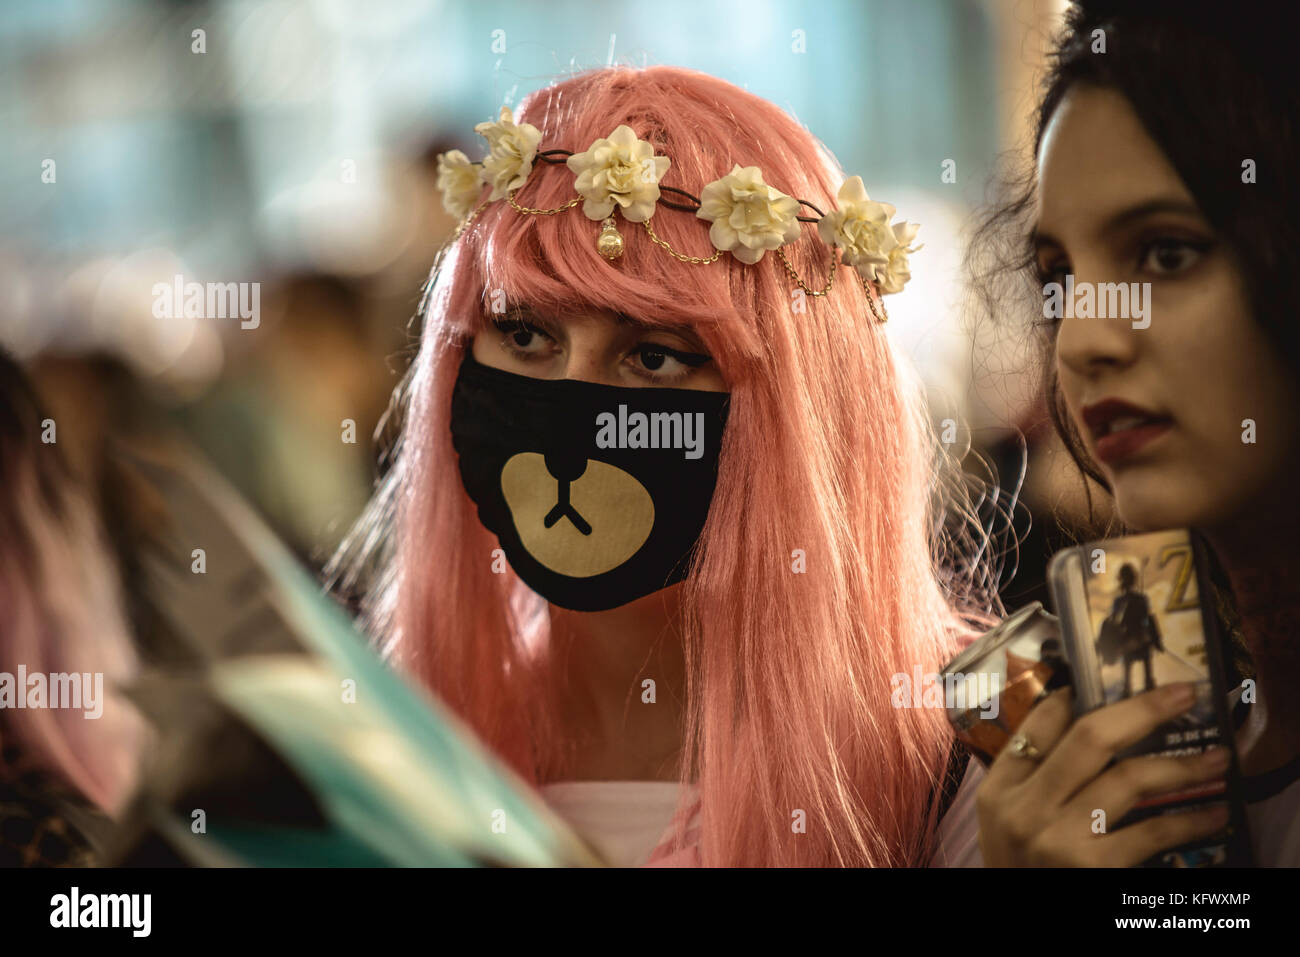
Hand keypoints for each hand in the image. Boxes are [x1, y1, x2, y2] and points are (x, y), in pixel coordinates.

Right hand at [975, 682, 1230, 865]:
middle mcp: (1026, 808)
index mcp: (1000, 790)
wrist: (1019, 926)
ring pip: (1130, 779)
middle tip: (1183, 693)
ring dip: (1183, 767)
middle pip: (1090, 738)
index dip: (1075, 697)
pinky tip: (1213, 813)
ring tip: (1217, 759)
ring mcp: (1059, 838)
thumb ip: (1031, 778)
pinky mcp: (1093, 868)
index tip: (1111, 683)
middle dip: (1143, 710)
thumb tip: (1075, 717)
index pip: (1038, 726)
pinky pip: (1152, 832)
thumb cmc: (1019, 870)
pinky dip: (1190, 820)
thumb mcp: (1003, 821)